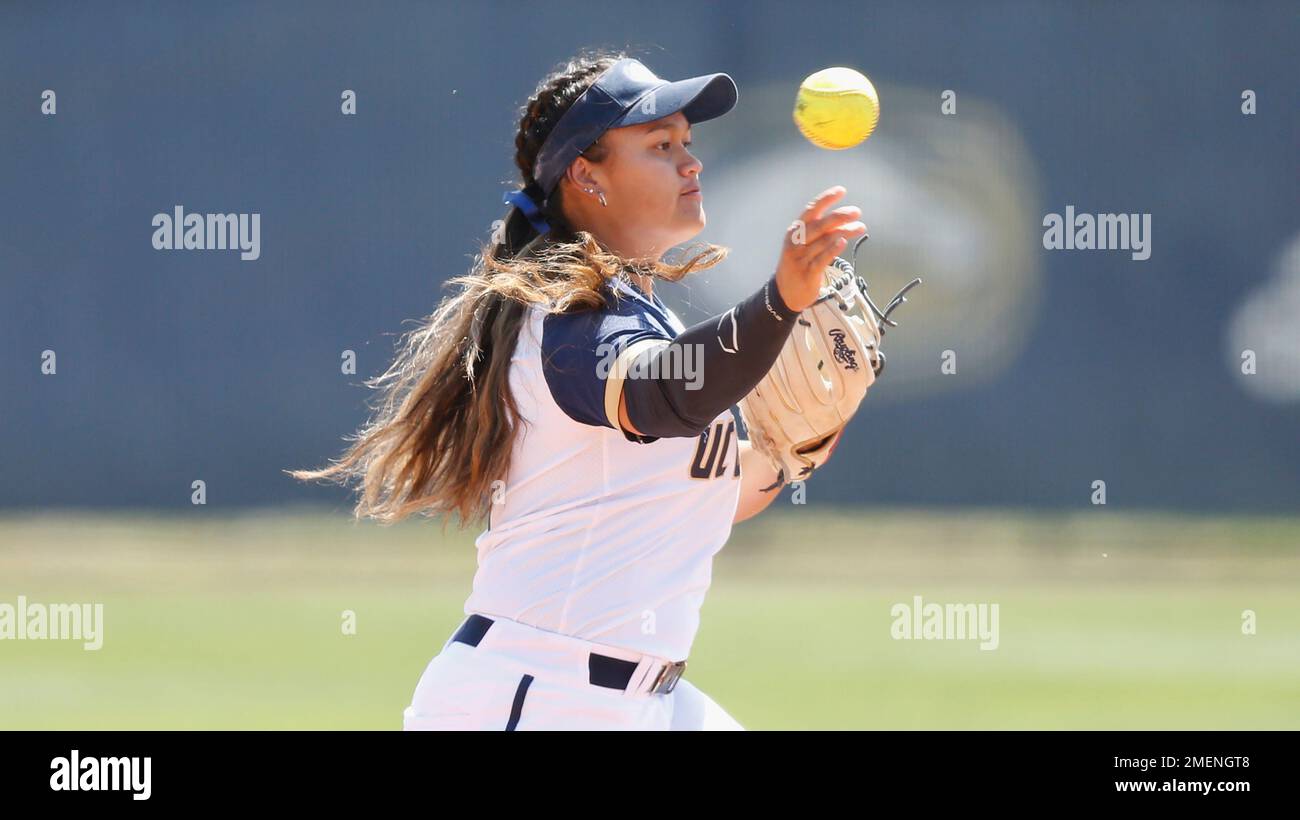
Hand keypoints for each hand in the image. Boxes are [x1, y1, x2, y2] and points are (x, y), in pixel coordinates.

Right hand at [774, 186, 867, 311]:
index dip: (825, 199)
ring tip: (860, 227)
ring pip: (823, 241)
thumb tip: (848, 221)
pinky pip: (822, 259)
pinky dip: (833, 249)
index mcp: (795, 232)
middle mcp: (796, 243)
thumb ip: (822, 232)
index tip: (841, 191)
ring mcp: (800, 259)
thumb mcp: (804, 244)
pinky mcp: (807, 274)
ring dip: (844, 232)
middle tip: (857, 212)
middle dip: (839, 216)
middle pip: (819, 225)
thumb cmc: (799, 264)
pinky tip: (843, 242)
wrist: (785, 292)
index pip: (811, 211)